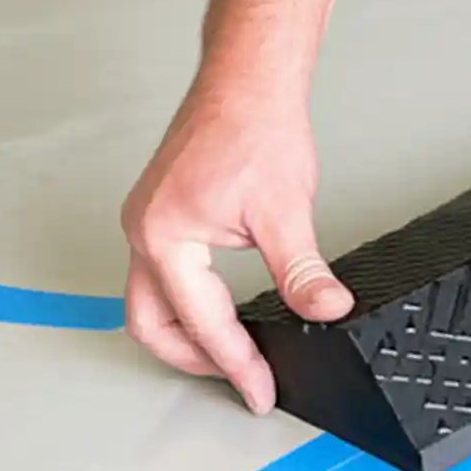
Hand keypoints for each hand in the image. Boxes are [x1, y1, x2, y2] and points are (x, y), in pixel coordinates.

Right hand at [120, 69, 354, 413]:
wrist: (248, 78)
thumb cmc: (258, 128)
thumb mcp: (287, 213)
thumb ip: (303, 273)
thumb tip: (326, 311)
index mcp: (166, 238)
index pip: (203, 324)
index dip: (238, 365)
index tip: (261, 391)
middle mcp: (144, 230)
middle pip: (152, 325)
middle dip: (196, 360)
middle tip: (243, 378)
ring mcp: (148, 219)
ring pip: (151, 301)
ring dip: (189, 333)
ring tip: (233, 353)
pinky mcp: (161, 210)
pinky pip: (162, 274)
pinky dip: (188, 303)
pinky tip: (220, 308)